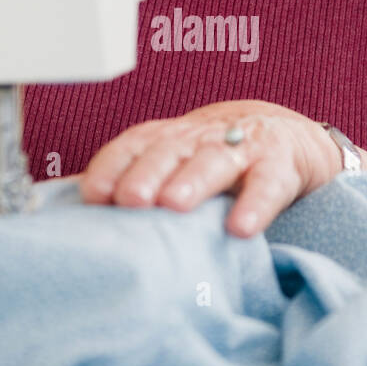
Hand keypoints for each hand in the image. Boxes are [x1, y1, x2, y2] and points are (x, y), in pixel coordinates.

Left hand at [76, 99, 344, 236]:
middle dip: (146, 173)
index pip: (133, 145)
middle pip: (168, 151)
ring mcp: (242, 148)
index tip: (93, 194)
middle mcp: (200, 138)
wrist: (289, 138)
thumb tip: (77, 223)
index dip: (111, 166)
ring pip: (214, 161)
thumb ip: (137, 185)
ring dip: (192, 181)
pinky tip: (240, 227)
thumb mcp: (175, 164)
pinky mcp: (280, 165)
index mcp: (169, 138)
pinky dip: (254, 204)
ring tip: (174, 204)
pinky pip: (267, 185)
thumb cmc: (217, 160)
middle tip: (129, 199)